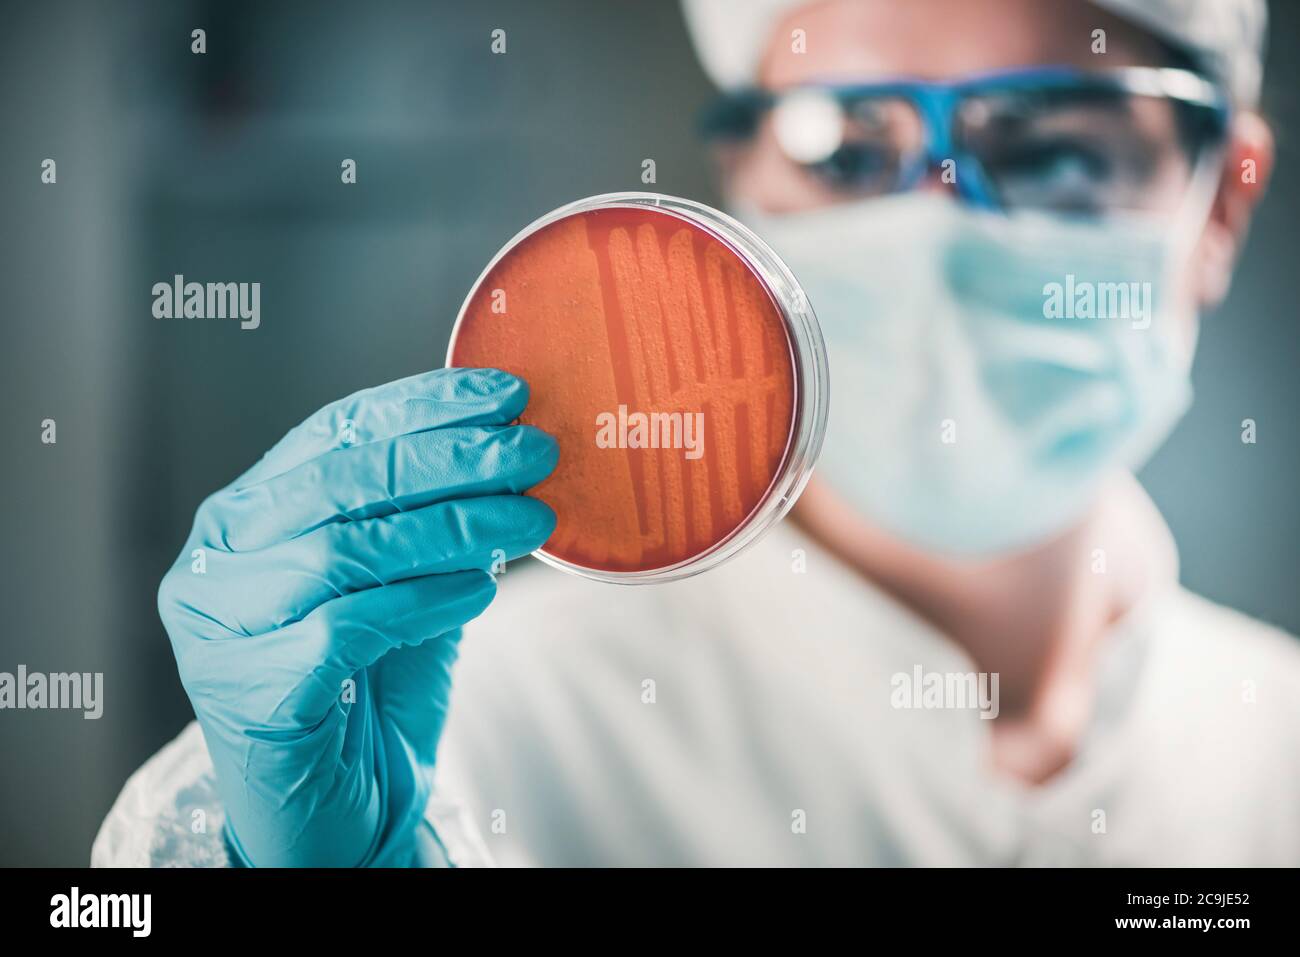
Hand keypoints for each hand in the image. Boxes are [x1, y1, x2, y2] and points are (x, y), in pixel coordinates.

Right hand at [158, 368, 556, 865]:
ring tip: (527, 521)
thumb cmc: (364, 694)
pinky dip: (425, 600)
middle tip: (532, 454)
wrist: (332, 816)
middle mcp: (217, 560)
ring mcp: (221, 626)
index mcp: (246, 516)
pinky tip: (478, 591)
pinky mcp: (249, 689)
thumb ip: (428, 523)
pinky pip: (350, 625)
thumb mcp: (401, 586)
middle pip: (341, 482)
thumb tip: (508, 451)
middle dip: (449, 459)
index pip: (334, 434)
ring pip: (346, 549)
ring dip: (452, 528)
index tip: (503, 394)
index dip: (422, 406)